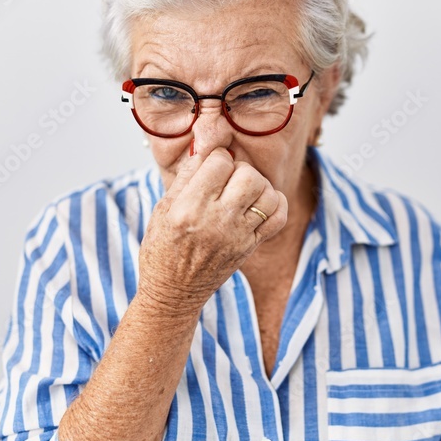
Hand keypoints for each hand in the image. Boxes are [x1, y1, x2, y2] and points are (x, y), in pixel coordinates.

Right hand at [137, 147, 287, 315]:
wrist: (172, 292)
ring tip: (242, 191)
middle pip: (248, 175)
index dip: (216, 158)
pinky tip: (260, 203)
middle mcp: (216, 222)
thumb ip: (186, 176)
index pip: (218, 162)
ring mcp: (237, 236)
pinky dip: (275, 204)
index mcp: (188, 209)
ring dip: (258, 185)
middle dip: (239, 169)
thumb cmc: (162, 250)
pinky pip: (278, 217)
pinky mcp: (250, 247)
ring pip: (267, 193)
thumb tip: (206, 147)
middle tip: (228, 178)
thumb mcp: (162, 208)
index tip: (210, 166)